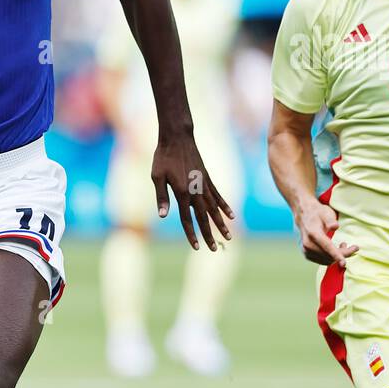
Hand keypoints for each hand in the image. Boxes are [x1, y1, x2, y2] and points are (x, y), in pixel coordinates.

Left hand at [151, 134, 234, 249]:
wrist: (177, 138)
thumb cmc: (163, 157)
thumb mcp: (157, 177)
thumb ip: (161, 197)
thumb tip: (163, 216)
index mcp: (182, 192)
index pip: (187, 219)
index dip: (192, 234)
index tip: (197, 247)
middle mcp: (196, 191)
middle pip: (204, 217)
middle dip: (209, 234)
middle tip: (215, 249)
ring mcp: (204, 184)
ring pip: (214, 208)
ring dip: (221, 224)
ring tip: (228, 236)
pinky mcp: (208, 178)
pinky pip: (218, 196)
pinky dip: (224, 206)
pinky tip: (231, 215)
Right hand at [295, 199, 357, 266]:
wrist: (303, 216)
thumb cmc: (317, 213)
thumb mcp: (325, 212)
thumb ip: (330, 220)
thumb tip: (335, 227)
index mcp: (312, 234)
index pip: (326, 247)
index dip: (336, 255)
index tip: (344, 263)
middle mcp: (307, 244)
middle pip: (329, 255)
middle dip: (344, 254)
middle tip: (355, 247)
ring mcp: (306, 250)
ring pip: (327, 260)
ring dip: (338, 256)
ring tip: (344, 245)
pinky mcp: (307, 254)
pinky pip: (323, 261)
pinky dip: (331, 258)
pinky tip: (335, 249)